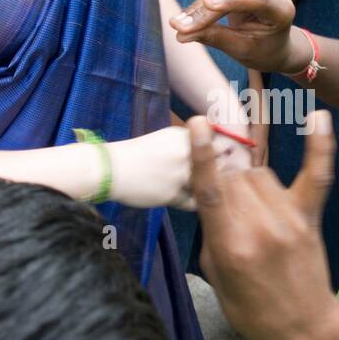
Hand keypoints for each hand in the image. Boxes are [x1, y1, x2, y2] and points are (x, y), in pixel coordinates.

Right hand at [107, 126, 245, 209]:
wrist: (111, 170)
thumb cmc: (137, 154)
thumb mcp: (165, 139)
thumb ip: (188, 144)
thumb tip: (215, 149)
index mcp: (183, 136)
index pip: (216, 141)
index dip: (224, 151)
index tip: (227, 157)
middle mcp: (184, 153)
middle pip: (218, 162)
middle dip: (224, 168)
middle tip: (224, 177)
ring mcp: (180, 175)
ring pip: (208, 183)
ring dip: (211, 187)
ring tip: (212, 192)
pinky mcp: (172, 195)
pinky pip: (193, 202)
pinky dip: (195, 203)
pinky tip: (193, 202)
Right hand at [171, 0, 305, 73]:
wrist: (276, 46)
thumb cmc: (263, 50)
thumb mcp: (243, 50)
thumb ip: (216, 38)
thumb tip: (182, 33)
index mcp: (281, 7)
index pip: (251, 0)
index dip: (227, 3)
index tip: (206, 7)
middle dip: (203, 11)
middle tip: (179, 28)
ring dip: (198, 5)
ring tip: (178, 23)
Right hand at [189, 112, 338, 339]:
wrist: (302, 327)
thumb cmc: (250, 307)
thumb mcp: (215, 274)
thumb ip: (212, 230)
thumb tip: (211, 193)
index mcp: (231, 245)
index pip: (212, 191)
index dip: (203, 155)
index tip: (198, 123)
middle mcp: (260, 226)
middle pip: (233, 178)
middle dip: (222, 181)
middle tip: (223, 202)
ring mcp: (289, 218)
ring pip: (259, 173)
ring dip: (246, 179)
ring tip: (248, 209)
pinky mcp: (310, 216)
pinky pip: (317, 174)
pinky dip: (319, 145)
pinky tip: (320, 116)